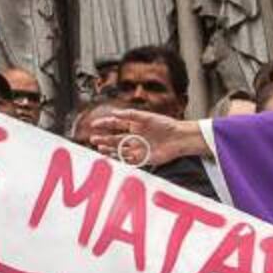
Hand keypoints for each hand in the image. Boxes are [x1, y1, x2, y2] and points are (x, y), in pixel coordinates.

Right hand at [86, 109, 204, 169]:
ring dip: (109, 149)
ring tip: (99, 148)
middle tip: (93, 139)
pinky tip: (112, 157)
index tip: (95, 125)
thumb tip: (114, 113)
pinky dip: (120, 159)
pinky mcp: (143, 158)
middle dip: (104, 139)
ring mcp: (138, 148)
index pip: (116, 124)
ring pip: (120, 150)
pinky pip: (129, 160)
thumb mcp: (147, 117)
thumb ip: (130, 115)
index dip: (105, 124)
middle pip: (115, 138)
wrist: (179, 138)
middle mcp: (135, 137)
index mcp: (135, 125)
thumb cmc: (165, 125)